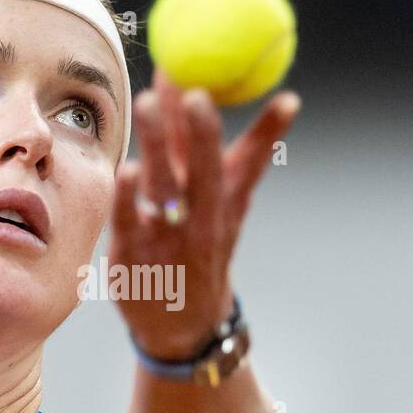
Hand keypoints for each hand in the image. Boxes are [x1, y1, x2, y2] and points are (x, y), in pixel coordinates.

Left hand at [110, 66, 300, 360]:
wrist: (181, 325)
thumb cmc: (199, 246)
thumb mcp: (225, 205)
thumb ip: (218, 147)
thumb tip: (233, 87)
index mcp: (227, 204)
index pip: (250, 162)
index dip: (268, 132)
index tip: (286, 100)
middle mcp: (202, 220)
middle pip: (206, 171)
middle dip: (203, 132)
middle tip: (198, 90)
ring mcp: (167, 239)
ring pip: (164, 188)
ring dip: (158, 146)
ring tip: (151, 103)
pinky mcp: (131, 255)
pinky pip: (128, 222)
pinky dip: (128, 199)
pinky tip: (126, 171)